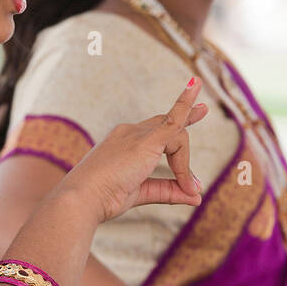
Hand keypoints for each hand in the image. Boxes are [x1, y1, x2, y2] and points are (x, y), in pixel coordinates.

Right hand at [79, 78, 208, 222]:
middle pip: (167, 126)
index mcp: (121, 143)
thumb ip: (167, 191)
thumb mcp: (139, 194)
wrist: (82, 198)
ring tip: (187, 185)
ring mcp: (136, 134)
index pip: (153, 130)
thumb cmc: (102, 198)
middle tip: (204, 110)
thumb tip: (195, 196)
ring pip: (177, 137)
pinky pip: (173, 120)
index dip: (172, 125)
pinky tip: (196, 87)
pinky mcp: (146, 140)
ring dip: (184, 164)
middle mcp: (128, 133)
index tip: (188, 115)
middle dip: (186, 117)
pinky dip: (186, 104)